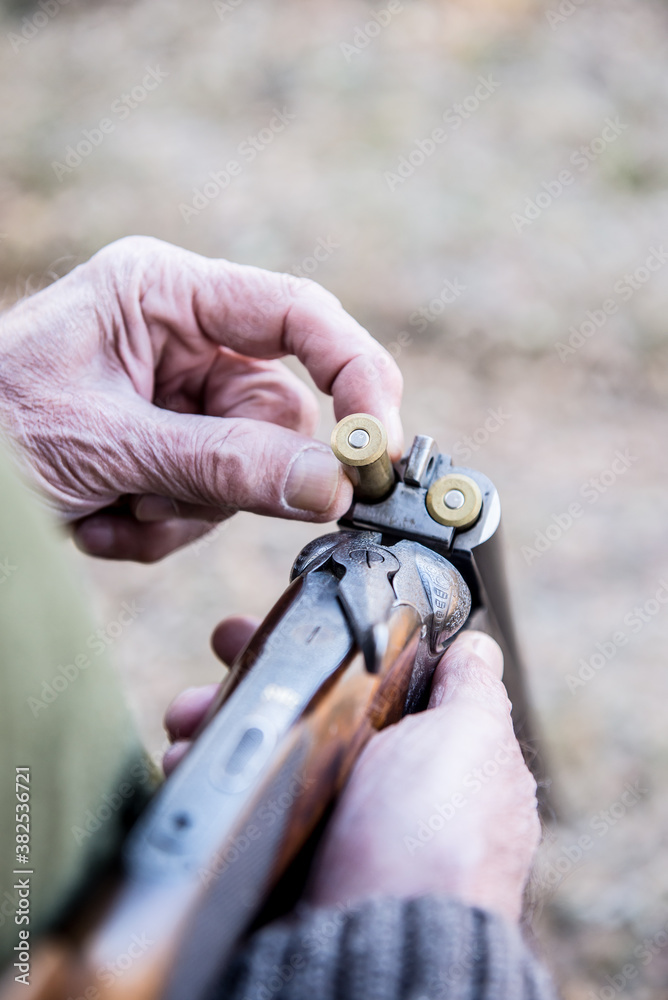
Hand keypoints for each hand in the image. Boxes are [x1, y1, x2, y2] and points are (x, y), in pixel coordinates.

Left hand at [0, 236, 402, 560]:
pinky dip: (160, 527)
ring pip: (249, 469)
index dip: (353, 374)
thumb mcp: (107, 443)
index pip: (298, 316)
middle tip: (162, 498)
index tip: (378, 448)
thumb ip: (225, 464)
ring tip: (109, 510)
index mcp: (165, 293)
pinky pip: (211, 500)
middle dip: (231, 473)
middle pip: (278, 412)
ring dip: (182, 509)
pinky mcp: (167, 448)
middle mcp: (181, 338)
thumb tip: (335, 487)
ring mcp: (176, 397)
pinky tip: (98, 521)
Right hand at [165, 624, 539, 922]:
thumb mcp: (471, 741)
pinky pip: (239, 792)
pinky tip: (184, 756)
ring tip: (185, 712)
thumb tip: (477, 643)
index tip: (280, 618)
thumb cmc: (433, 837)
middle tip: (220, 646)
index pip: (371, 676)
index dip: (327, 642)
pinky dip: (210, 768)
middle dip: (257, 670)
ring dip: (219, 715)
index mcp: (427, 755)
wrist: (373, 942)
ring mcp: (324, 820)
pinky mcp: (279, 851)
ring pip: (264, 744)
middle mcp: (376, 786)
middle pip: (308, 704)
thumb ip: (472, 690)